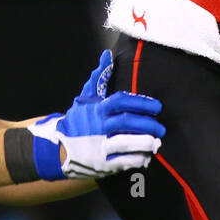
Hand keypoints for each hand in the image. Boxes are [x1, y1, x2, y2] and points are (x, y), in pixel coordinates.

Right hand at [27, 51, 164, 179]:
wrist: (58, 149)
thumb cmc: (77, 121)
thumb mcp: (85, 99)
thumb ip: (99, 78)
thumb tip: (107, 55)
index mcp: (97, 110)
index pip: (121, 101)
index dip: (141, 102)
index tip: (157, 107)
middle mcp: (98, 127)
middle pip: (127, 122)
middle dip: (148, 124)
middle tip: (161, 128)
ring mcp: (99, 146)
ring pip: (126, 143)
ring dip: (145, 142)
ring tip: (157, 142)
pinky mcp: (102, 164)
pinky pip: (124, 161)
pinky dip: (138, 158)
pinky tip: (147, 155)